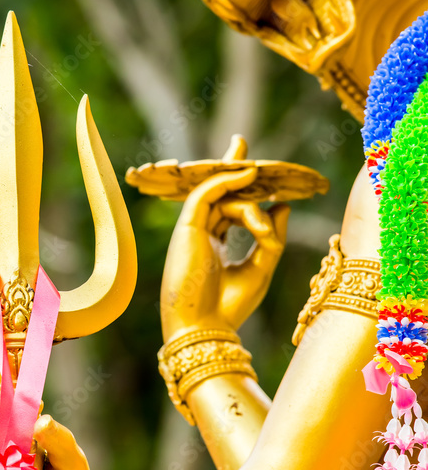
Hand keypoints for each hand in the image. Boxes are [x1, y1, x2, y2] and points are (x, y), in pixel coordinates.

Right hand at [160, 136, 289, 340]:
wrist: (205, 327)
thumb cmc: (229, 307)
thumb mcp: (261, 268)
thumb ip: (272, 237)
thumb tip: (282, 205)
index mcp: (213, 248)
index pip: (226, 209)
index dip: (237, 187)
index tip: (254, 169)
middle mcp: (200, 236)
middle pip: (217, 194)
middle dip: (229, 168)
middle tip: (240, 142)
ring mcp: (191, 232)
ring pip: (218, 196)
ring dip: (243, 190)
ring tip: (263, 179)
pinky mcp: (186, 229)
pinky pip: (205, 195)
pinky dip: (226, 182)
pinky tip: (248, 174)